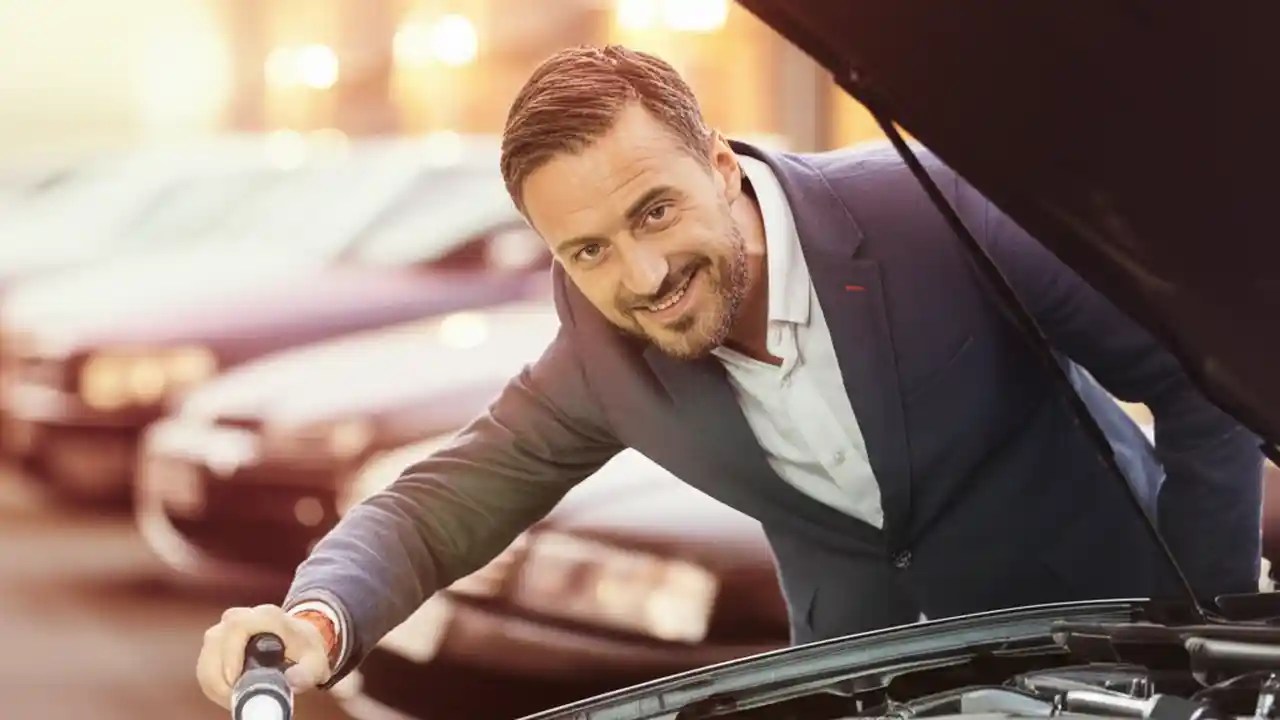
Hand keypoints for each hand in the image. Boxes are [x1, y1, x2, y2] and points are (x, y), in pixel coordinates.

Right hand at [196, 604, 332, 709]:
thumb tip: (292, 680)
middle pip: (215, 642)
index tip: (235, 681)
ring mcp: (223, 627)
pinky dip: (211, 682)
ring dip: (213, 682)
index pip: (237, 627)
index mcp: (266, 616)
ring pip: (205, 654)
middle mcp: (240, 616)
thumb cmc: (305, 650)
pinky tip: (227, 694)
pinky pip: (203, 663)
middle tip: (234, 699)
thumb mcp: (315, 663)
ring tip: (234, 699)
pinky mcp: (215, 640)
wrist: (299, 640)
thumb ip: (307, 673)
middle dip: (219, 676)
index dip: (231, 655)